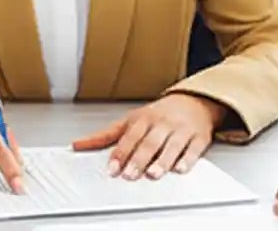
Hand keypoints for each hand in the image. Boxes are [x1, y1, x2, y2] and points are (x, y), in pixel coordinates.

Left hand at [71, 93, 225, 180]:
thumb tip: (78, 145)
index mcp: (143, 119)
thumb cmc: (157, 115)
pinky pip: (193, 149)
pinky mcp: (199, 137)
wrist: (193, 101)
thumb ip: (105, 135)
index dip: (120, 154)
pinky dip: (187, 159)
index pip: (129, 137)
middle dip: (139, 159)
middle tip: (130, 175)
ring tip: (153, 174)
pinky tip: (180, 168)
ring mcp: (181, 130)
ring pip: (171, 146)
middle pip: (149, 142)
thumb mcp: (130, 121)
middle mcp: (162, 124)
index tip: (112, 169)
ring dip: (162, 161)